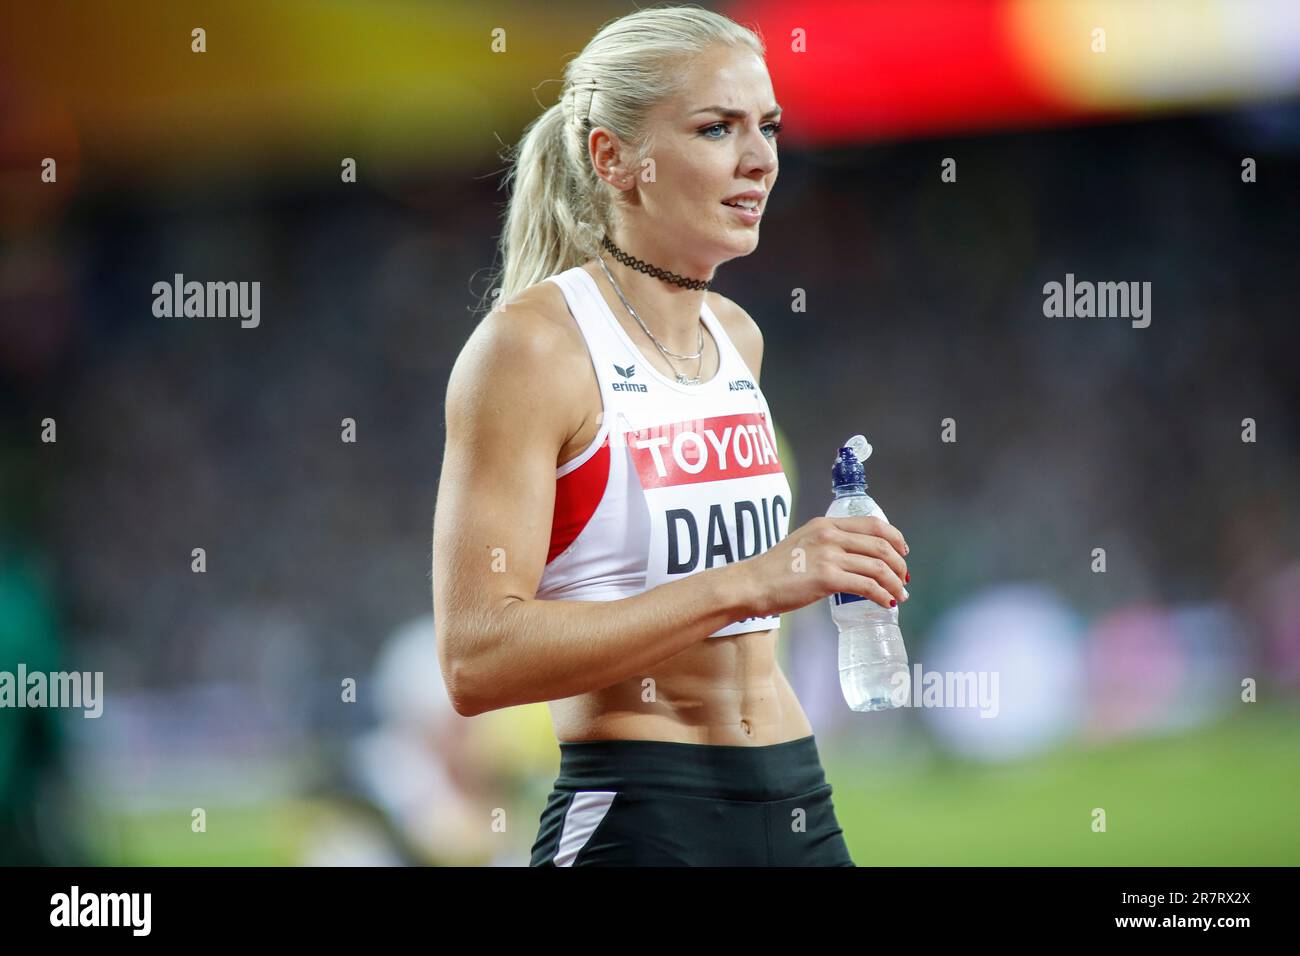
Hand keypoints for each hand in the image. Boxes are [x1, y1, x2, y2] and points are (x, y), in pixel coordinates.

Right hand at [740, 515, 908, 616]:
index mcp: (825, 524)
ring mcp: (828, 556)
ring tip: (899, 595)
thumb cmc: (773, 570)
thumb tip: (850, 561)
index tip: (902, 551)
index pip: (873, 523)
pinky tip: (886, 603)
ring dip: (894, 583)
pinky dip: (882, 595)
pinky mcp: (826, 579)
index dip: (894, 537)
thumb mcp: (802, 543)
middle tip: (903, 579)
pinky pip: (866, 586)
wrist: (751, 584)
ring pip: (878, 567)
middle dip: (899, 564)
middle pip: (881, 545)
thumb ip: (825, 545)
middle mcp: (830, 535)